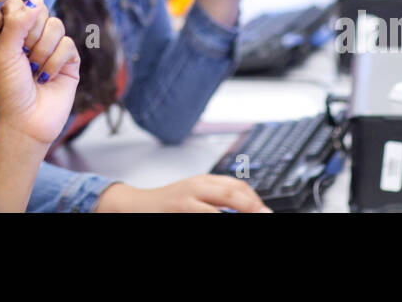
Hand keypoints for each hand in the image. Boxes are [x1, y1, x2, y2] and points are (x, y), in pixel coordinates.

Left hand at [0, 0, 79, 145]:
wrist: (25, 122)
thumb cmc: (8, 91)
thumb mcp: (4, 53)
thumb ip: (17, 22)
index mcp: (13, 33)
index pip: (21, 4)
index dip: (20, 16)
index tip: (13, 37)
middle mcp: (33, 38)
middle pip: (42, 12)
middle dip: (32, 35)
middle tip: (24, 56)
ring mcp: (52, 49)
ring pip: (57, 26)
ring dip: (44, 51)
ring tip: (35, 71)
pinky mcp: (69, 62)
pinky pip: (68, 44)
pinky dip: (55, 62)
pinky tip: (46, 78)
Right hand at [94, 175, 269, 212]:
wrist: (135, 205)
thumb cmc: (168, 202)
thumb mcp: (194, 193)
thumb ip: (217, 197)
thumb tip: (248, 206)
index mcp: (203, 180)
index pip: (237, 186)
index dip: (255, 199)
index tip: (265, 211)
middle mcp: (196, 187)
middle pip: (232, 194)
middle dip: (253, 207)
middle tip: (266, 215)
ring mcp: (186, 202)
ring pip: (219, 208)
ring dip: (238, 213)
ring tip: (252, 217)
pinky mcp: (178, 213)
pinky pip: (204, 216)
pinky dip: (217, 218)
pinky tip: (223, 220)